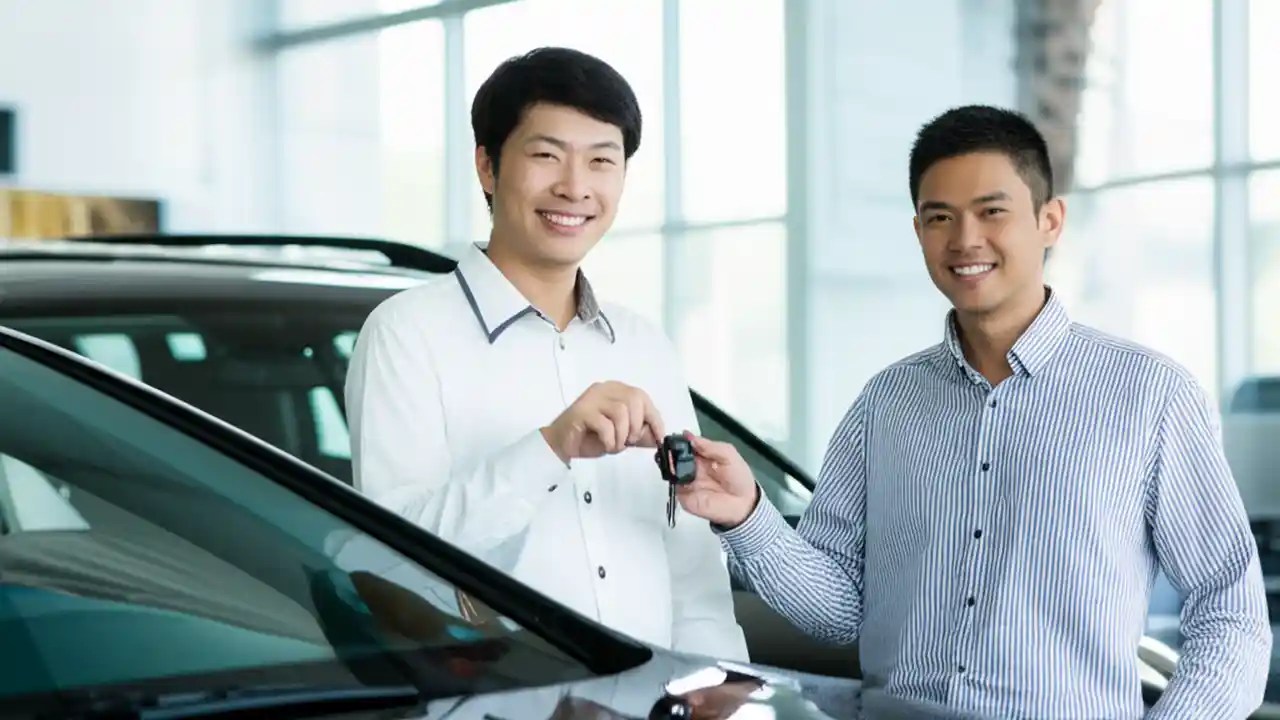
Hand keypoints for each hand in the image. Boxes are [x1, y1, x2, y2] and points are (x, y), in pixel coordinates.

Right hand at [541, 381, 664, 462]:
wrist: (561, 444)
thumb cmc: (590, 436)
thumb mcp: (621, 435)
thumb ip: (639, 434)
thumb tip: (659, 437)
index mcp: (616, 390)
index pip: (642, 397)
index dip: (654, 418)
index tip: (659, 437)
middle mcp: (605, 389)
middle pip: (634, 400)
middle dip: (636, 426)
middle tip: (628, 441)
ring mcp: (592, 398)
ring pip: (621, 412)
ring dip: (622, 435)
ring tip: (614, 445)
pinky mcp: (582, 411)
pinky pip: (605, 424)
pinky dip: (610, 440)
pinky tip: (605, 445)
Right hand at [675, 432, 759, 527]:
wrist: (744, 504)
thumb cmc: (739, 478)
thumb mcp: (728, 454)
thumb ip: (709, 446)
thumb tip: (688, 436)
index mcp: (700, 456)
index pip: (685, 446)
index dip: (679, 441)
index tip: (675, 436)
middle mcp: (690, 468)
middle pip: (674, 457)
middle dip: (671, 451)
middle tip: (671, 447)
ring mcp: (685, 482)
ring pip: (671, 470)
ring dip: (669, 463)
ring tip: (672, 458)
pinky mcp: (684, 497)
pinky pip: (674, 486)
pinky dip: (673, 479)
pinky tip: (676, 472)